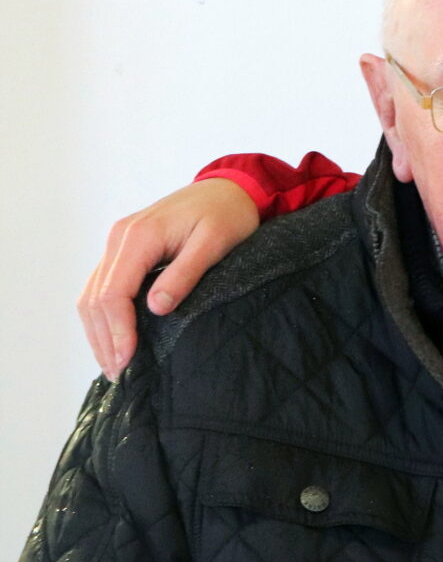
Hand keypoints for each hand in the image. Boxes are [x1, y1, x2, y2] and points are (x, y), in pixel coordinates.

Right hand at [78, 177, 259, 379]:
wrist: (230, 187)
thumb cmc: (229, 213)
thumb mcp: (216, 242)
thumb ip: (186, 273)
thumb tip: (156, 308)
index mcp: (139, 236)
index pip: (114, 292)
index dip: (117, 330)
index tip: (127, 360)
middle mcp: (120, 238)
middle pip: (95, 297)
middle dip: (104, 339)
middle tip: (119, 374)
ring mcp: (119, 242)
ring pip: (92, 294)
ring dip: (99, 331)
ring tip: (114, 365)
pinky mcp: (125, 249)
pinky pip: (104, 286)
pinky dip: (104, 315)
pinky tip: (115, 338)